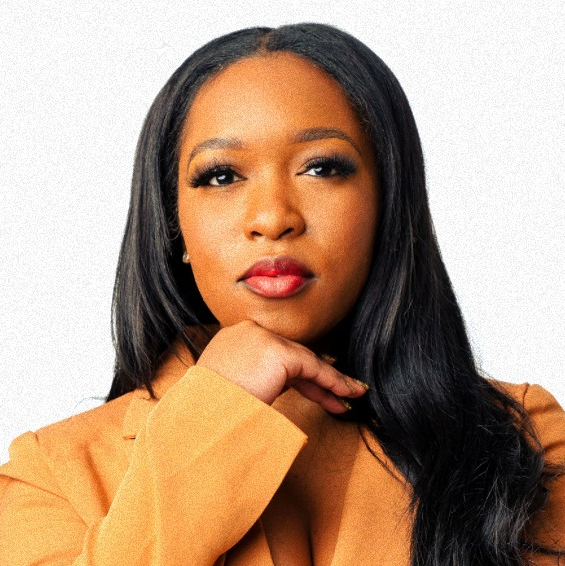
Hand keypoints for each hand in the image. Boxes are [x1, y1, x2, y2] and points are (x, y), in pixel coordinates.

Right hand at [195, 320, 368, 412]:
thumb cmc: (206, 413)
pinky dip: (332, 381)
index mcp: (232, 340)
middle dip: (316, 381)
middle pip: (290, 358)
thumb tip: (271, 389)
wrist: (198, 419)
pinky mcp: (278, 352)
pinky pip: (313, 368)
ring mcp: (262, 339)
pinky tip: (348, 392)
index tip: (315, 390)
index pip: (272, 356)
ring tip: (352, 395)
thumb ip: (250, 379)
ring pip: (304, 362)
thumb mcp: (227, 388)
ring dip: (330, 382)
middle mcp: (247, 332)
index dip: (296, 376)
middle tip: (338, 397)